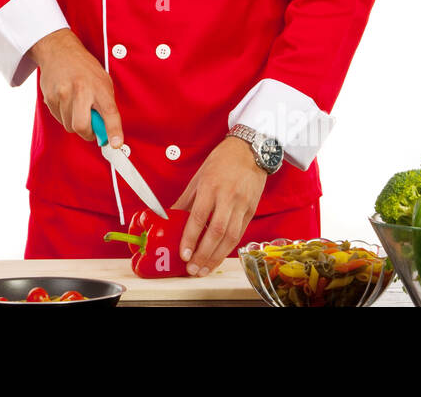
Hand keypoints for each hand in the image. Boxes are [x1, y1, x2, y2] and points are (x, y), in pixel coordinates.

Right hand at [29, 28, 123, 146]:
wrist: (59, 51)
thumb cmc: (84, 68)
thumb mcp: (103, 81)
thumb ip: (106, 106)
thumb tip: (107, 133)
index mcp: (98, 86)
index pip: (109, 113)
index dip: (113, 131)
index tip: (115, 144)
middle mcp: (80, 90)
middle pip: (81, 126)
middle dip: (88, 133)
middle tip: (92, 128)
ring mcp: (62, 94)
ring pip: (69, 125)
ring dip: (75, 123)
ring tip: (77, 106)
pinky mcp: (49, 98)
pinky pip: (59, 119)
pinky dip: (65, 116)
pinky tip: (67, 101)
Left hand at [172, 136, 266, 276]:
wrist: (250, 151)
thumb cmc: (222, 161)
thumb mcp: (199, 177)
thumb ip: (185, 200)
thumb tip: (169, 217)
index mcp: (211, 186)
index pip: (199, 217)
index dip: (191, 237)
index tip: (183, 254)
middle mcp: (228, 197)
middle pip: (217, 231)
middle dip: (203, 254)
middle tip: (192, 269)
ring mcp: (242, 205)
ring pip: (231, 237)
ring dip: (216, 257)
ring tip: (204, 270)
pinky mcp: (251, 211)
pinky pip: (240, 234)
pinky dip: (228, 249)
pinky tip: (218, 258)